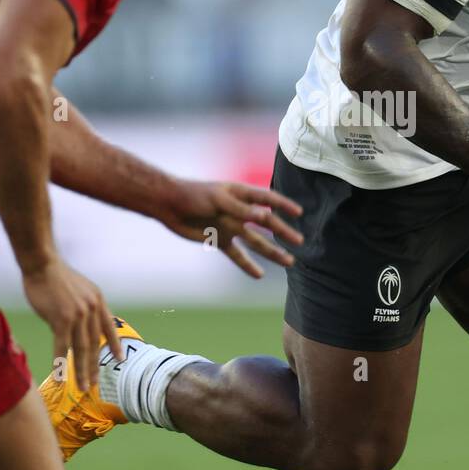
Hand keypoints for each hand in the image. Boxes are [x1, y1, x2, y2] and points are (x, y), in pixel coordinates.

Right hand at [23, 258, 122, 391]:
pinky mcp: (61, 319)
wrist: (42, 264)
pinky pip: (62, 346)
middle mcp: (91, 309)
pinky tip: (59, 375)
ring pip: (80, 349)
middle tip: (95, 384)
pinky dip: (60, 363)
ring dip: (81, 370)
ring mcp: (78, 315)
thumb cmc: (56, 276)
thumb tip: (81, 324)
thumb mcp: (80, 288)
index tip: (120, 359)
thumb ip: (84, 306)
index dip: (114, 345)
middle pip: (94, 343)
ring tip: (83, 387)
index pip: (109, 327)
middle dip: (94, 366)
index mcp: (97, 301)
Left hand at [155, 179, 304, 277]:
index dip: (284, 205)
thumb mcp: (219, 200)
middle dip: (283, 232)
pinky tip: (259, 275)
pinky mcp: (218, 240)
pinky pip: (236, 254)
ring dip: (271, 252)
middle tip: (300, 242)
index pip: (268, 199)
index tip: (299, 213)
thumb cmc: (193, 195)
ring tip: (289, 262)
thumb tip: (265, 217)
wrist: (169, 205)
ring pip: (255, 242)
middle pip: (266, 224)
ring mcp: (229, 226)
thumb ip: (242, 209)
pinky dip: (246, 264)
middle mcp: (239, 211)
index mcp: (241, 194)